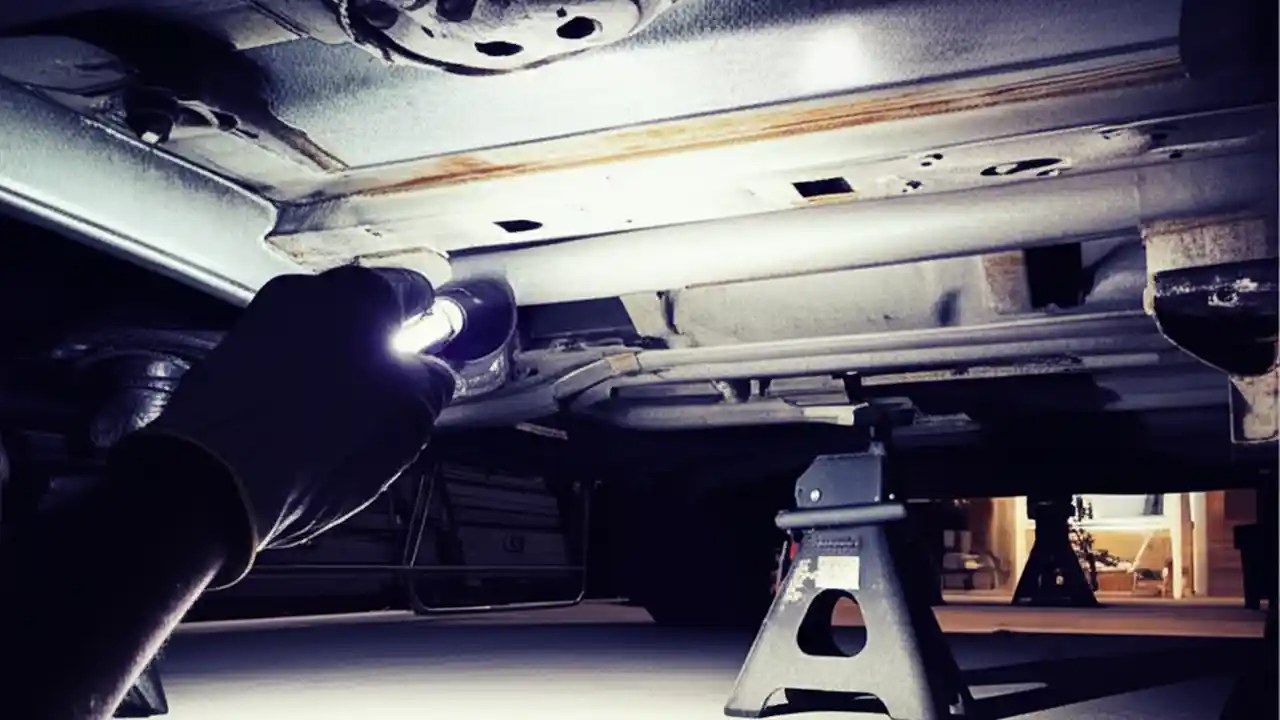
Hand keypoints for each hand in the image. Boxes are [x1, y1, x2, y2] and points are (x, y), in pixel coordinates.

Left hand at [111, 266, 454, 586]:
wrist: (210, 483)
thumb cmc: (322, 443)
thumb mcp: (410, 418)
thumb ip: (433, 382)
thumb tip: (431, 373)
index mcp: (361, 293)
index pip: (417, 295)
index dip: (432, 331)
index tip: (434, 364)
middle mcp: (306, 292)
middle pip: (363, 320)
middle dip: (380, 358)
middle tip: (392, 412)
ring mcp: (258, 323)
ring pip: (319, 346)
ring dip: (336, 379)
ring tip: (342, 437)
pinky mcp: (222, 361)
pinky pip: (279, 371)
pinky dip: (295, 397)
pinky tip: (299, 441)